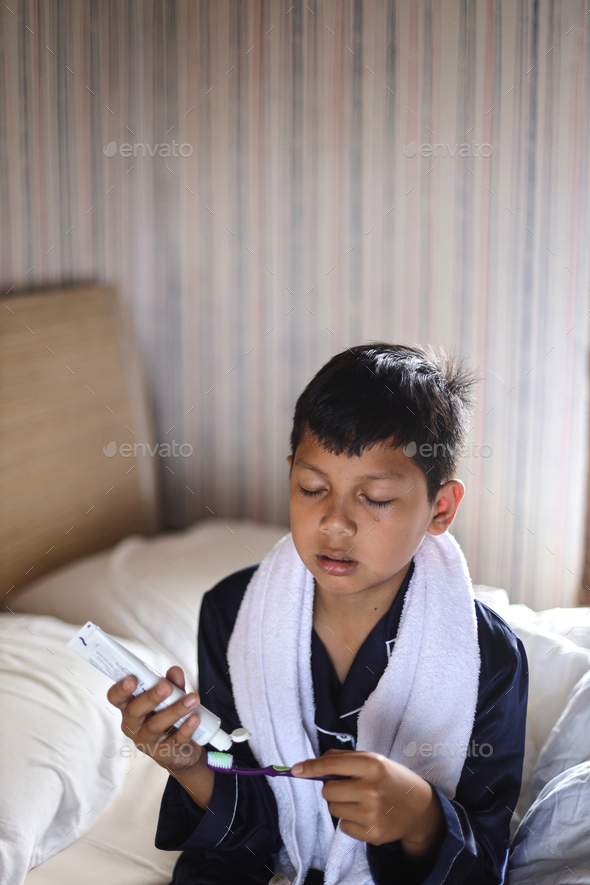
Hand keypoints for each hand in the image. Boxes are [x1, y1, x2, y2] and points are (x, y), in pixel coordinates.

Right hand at [106, 666, 202, 775]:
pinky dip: (186, 728)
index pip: (116, 698)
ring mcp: (148, 741)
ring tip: (192, 699)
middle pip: (135, 711)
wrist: (181, 752)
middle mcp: (134, 726)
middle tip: (166, 686)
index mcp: (130, 708)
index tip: (132, 679)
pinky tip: (195, 718)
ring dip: (175, 710)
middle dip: (150, 697)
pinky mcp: (164, 753)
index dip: (121, 689)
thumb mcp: (171, 698)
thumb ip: (173, 683)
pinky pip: (175, 740)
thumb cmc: (169, 718)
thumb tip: (175, 671)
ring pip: (156, 726)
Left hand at [291, 749, 443, 857]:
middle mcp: (371, 789)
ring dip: (340, 804)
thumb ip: (345, 760)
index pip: (332, 764)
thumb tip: (311, 765)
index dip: (311, 767)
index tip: (295, 770)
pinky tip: (366, 815)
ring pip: (333, 809)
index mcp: (372, 765)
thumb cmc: (392, 779)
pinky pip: (343, 827)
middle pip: (328, 790)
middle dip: (332, 788)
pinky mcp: (371, 833)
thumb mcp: (374, 761)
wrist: (420, 808)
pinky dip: (350, 821)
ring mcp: (371, 813)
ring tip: (360, 801)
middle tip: (348, 787)